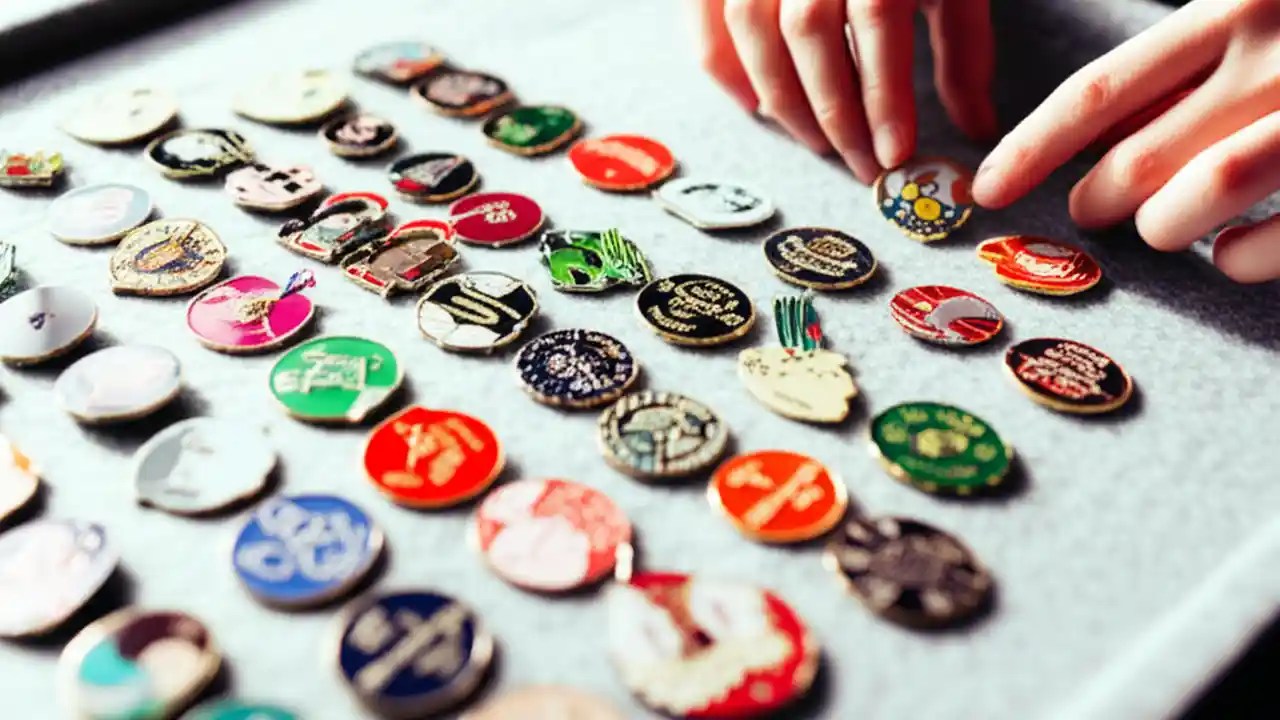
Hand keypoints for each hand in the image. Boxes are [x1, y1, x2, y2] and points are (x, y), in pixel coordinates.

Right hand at [691, 0, 997, 183]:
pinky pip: (706, 17)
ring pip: (752, 25)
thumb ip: (962, 51)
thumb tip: (973, 129)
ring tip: (817, 142)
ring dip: (782, 98)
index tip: (893, 152)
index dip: (884, 94)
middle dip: (834, 111)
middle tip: (861, 165)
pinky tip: (757, 107)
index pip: (878, 19)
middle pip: (808, 29)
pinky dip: (724, 68)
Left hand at [973, 0, 1279, 282]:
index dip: (1032, 149)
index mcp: (1235, 7)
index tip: (987, 189)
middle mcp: (1276, 57)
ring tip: (1165, 224)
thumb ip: (1185, 65)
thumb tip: (1090, 138)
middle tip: (1091, 208)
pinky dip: (1238, 260)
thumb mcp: (1254, 20)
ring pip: (1200, 197)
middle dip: (1097, 200)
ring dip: (1164, 226)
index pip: (1100, 91)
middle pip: (1138, 159)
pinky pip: (1270, 243)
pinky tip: (1232, 252)